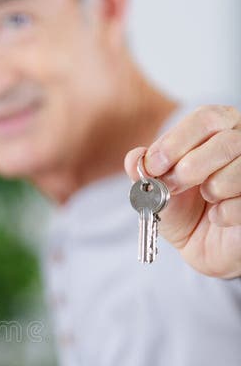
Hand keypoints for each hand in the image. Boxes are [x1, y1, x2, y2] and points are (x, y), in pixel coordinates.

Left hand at [124, 105, 240, 277]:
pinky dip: (223, 214)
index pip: (205, 119)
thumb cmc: (185, 210)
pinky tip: (217, 217)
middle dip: (190, 167)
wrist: (206, 246)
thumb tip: (135, 159)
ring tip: (205, 199)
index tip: (154, 165)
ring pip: (237, 171)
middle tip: (173, 187)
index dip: (176, 142)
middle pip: (225, 141)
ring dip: (210, 190)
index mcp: (220, 128)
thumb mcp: (157, 191)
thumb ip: (145, 173)